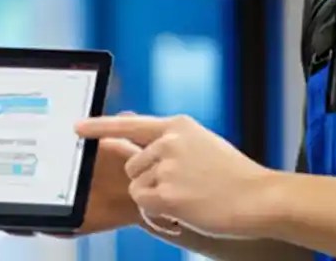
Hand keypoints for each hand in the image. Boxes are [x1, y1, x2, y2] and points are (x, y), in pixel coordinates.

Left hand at [75, 114, 280, 239]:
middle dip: (147, 180)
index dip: (99, 126)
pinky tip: (183, 210)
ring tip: (188, 198)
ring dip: (154, 198)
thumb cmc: (234, 176)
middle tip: (181, 188)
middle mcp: (169, 141)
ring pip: (136, 186)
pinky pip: (144, 204)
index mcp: (178, 125)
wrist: (259, 197)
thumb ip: (171, 141)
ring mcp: (167, 166)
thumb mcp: (203, 144)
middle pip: (131, 165)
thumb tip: (139, 139)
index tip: (77, 127)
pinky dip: (157, 213)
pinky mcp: (167, 192)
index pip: (130, 123)